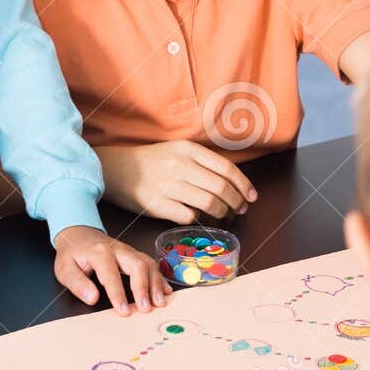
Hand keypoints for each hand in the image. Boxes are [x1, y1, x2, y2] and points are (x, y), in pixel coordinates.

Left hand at [52, 225, 169, 315]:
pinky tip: (165, 290)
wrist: (79, 234)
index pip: (111, 274)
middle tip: (146, 308)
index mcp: (99, 252)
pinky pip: (151, 264)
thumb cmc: (72, 253)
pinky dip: (160, 278)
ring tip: (160, 302)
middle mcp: (118, 249)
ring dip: (156, 284)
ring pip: (148, 263)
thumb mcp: (64, 268)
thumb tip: (92, 298)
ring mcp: (129, 251)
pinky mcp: (135, 254)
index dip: (118, 294)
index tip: (124, 311)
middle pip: (137, 265)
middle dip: (144, 288)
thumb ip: (77, 283)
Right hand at [98, 142, 256, 222]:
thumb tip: (233, 182)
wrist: (117, 169)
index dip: (243, 185)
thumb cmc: (152, 161)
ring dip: (222, 212)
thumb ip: (203, 162)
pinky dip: (199, 220)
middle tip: (240, 209)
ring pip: (209, 204)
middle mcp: (180, 166)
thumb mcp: (178, 151)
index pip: (226, 168)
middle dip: (236, 201)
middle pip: (221, 188)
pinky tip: (200, 218)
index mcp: (188, 150)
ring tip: (224, 214)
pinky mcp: (158, 205)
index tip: (251, 196)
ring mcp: (169, 186)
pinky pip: (189, 216)